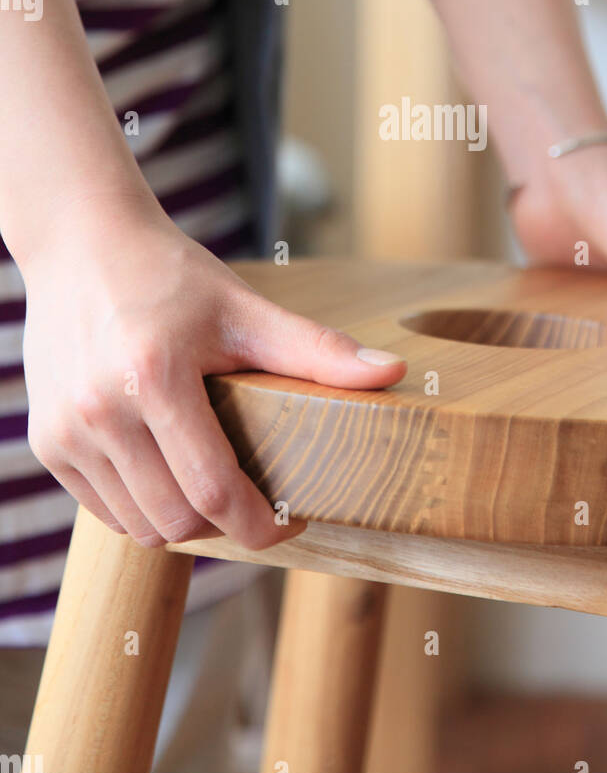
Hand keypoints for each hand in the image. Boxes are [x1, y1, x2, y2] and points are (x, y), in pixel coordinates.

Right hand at [23, 196, 405, 548]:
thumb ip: (318, 349)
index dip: (261, 525)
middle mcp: (100, 410)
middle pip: (177, 521)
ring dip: (184, 523)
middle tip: (260, 501)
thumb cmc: (171, 275)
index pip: (213, 491)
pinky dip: (143, 509)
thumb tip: (394, 374)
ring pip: (138, 527)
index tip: (293, 520)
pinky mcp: (46, 442)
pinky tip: (170, 474)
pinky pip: (105, 511)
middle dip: (228, 526)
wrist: (83, 245)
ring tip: (216, 487)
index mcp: (154, 376)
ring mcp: (65, 431)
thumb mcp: (246, 308)